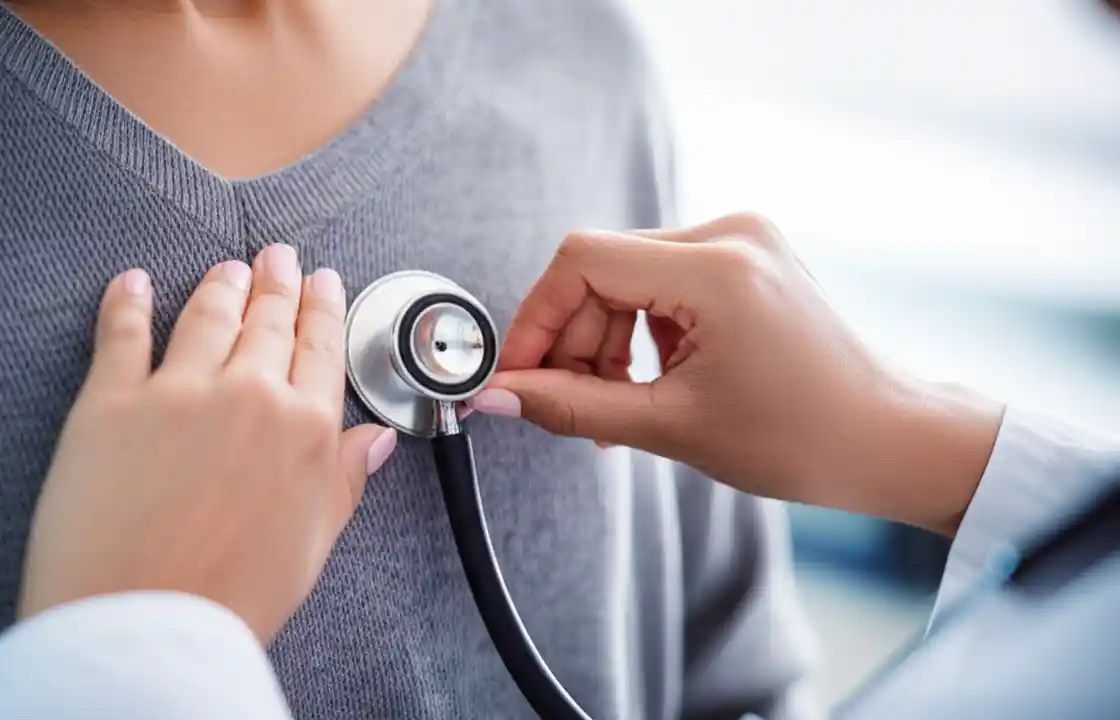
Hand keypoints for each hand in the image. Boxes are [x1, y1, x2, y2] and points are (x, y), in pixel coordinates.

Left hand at [19, 245, 397, 640]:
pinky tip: (133, 281)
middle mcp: (248, 395)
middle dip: (277, 281)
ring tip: (227, 268)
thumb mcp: (309, 544)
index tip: (325, 282)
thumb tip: (375, 440)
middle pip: (269, 319)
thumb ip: (342, 480)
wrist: (142, 626)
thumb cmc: (229, 598)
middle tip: (278, 255)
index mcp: (304, 430)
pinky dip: (127, 300)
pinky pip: (121, 331)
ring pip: (206, 313)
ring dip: (220, 283)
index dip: (324, 308)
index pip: (322, 348)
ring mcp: (178, 391)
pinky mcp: (110, 401)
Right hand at [474, 214, 1000, 534]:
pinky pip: (663, 280)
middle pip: (602, 267)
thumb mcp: (669, 427)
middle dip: (573, 339)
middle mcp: (730, 234)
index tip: (518, 374)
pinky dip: (641, 329)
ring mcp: (743, 240)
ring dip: (605, 338)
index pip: (582, 260)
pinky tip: (650, 380)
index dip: (536, 318)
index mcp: (716, 269)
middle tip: (567, 404)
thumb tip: (496, 397)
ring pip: (627, 274)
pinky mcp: (748, 257)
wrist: (890, 440)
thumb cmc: (802, 439)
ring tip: (616, 403)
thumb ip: (571, 405)